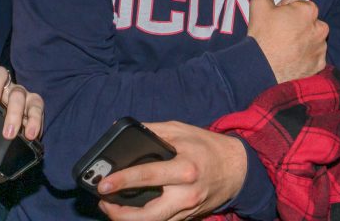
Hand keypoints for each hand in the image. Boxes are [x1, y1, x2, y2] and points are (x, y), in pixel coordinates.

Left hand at [95, 121, 246, 220]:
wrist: (236, 168)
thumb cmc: (206, 146)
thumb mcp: (180, 130)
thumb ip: (152, 130)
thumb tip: (121, 129)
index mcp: (184, 168)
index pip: (148, 176)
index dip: (123, 181)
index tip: (103, 184)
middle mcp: (186, 194)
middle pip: (149, 216)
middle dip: (120, 214)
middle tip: (104, 203)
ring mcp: (188, 210)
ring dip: (129, 220)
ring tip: (112, 208)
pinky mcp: (189, 218)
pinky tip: (131, 212)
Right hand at [246, 0, 327, 82]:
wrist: (263, 68)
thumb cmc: (263, 36)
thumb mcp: (258, 6)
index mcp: (308, 11)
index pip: (298, 4)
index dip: (285, 10)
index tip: (276, 18)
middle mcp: (320, 29)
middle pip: (309, 21)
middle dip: (298, 24)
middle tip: (281, 32)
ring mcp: (320, 48)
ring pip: (313, 39)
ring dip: (303, 40)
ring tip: (285, 46)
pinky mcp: (318, 65)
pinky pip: (314, 57)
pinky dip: (305, 56)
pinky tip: (292, 58)